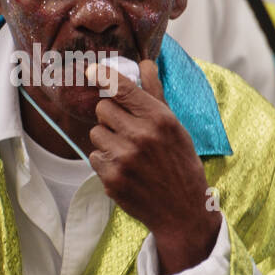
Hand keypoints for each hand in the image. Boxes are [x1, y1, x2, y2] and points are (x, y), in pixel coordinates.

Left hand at [87, 60, 220, 274]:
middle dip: (111, 116)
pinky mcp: (111, 179)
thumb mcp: (175, 127)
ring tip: (128, 152)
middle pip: (102, 109)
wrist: (182, 210)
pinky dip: (105, 161)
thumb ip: (155, 94)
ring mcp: (123, 158)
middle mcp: (140, 136)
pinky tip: (125, 169)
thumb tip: (145, 63)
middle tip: (126, 128)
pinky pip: (94, 157)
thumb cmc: (180, 163)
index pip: (122, 88)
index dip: (103, 76)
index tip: (91, 71)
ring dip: (107, 140)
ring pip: (96, 133)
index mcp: (158, 119)